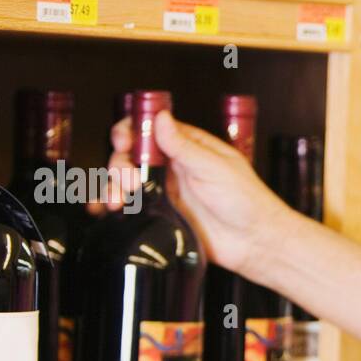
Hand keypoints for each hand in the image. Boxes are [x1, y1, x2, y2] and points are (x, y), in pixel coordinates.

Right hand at [103, 110, 293, 277]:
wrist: (255, 242)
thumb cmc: (247, 201)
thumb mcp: (215, 166)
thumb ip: (184, 145)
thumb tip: (161, 118)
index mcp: (189, 147)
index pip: (151, 130)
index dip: (131, 131)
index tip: (123, 141)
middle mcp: (175, 167)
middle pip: (131, 156)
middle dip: (120, 164)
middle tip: (129, 181)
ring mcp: (167, 192)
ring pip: (127, 181)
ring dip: (113, 186)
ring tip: (118, 200)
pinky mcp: (163, 217)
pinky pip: (132, 208)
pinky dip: (114, 206)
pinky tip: (104, 209)